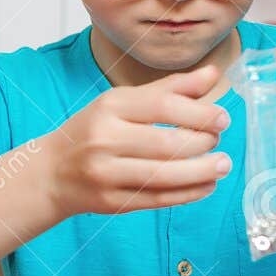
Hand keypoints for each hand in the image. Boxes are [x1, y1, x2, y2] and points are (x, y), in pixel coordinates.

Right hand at [48, 65, 231, 217]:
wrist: (52, 172)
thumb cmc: (93, 131)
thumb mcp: (122, 102)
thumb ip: (169, 89)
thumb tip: (213, 74)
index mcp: (109, 108)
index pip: (163, 107)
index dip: (200, 113)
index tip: (223, 118)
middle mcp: (105, 139)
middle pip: (167, 144)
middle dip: (203, 143)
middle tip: (219, 141)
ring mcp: (106, 173)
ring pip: (165, 175)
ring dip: (202, 171)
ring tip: (223, 165)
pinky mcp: (112, 201)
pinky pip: (159, 199)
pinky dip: (189, 193)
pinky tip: (207, 185)